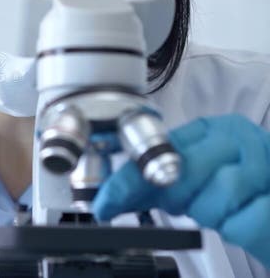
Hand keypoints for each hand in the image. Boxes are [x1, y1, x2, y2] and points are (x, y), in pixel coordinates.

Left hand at [92, 114, 269, 267]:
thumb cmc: (248, 188)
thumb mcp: (201, 176)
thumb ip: (158, 183)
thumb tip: (112, 197)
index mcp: (214, 130)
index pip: (158, 151)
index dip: (129, 180)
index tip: (106, 202)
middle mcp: (240, 141)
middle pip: (180, 173)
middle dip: (176, 199)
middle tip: (186, 205)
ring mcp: (264, 167)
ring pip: (211, 202)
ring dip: (213, 216)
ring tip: (227, 209)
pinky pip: (241, 226)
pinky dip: (238, 231)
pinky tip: (244, 220)